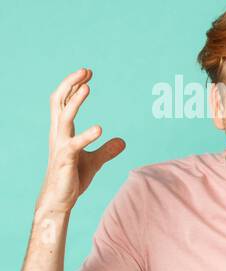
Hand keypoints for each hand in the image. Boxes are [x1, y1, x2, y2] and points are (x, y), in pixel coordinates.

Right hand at [40, 68, 125, 212]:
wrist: (61, 200)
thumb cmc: (72, 178)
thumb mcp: (94, 161)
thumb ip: (107, 150)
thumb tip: (123, 141)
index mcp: (62, 132)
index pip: (64, 102)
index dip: (73, 86)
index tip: (87, 74)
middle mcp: (58, 134)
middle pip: (59, 102)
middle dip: (70, 84)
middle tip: (86, 70)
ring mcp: (60, 146)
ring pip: (63, 117)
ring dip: (75, 101)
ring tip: (87, 87)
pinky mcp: (65, 160)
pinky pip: (74, 144)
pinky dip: (86, 135)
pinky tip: (100, 129)